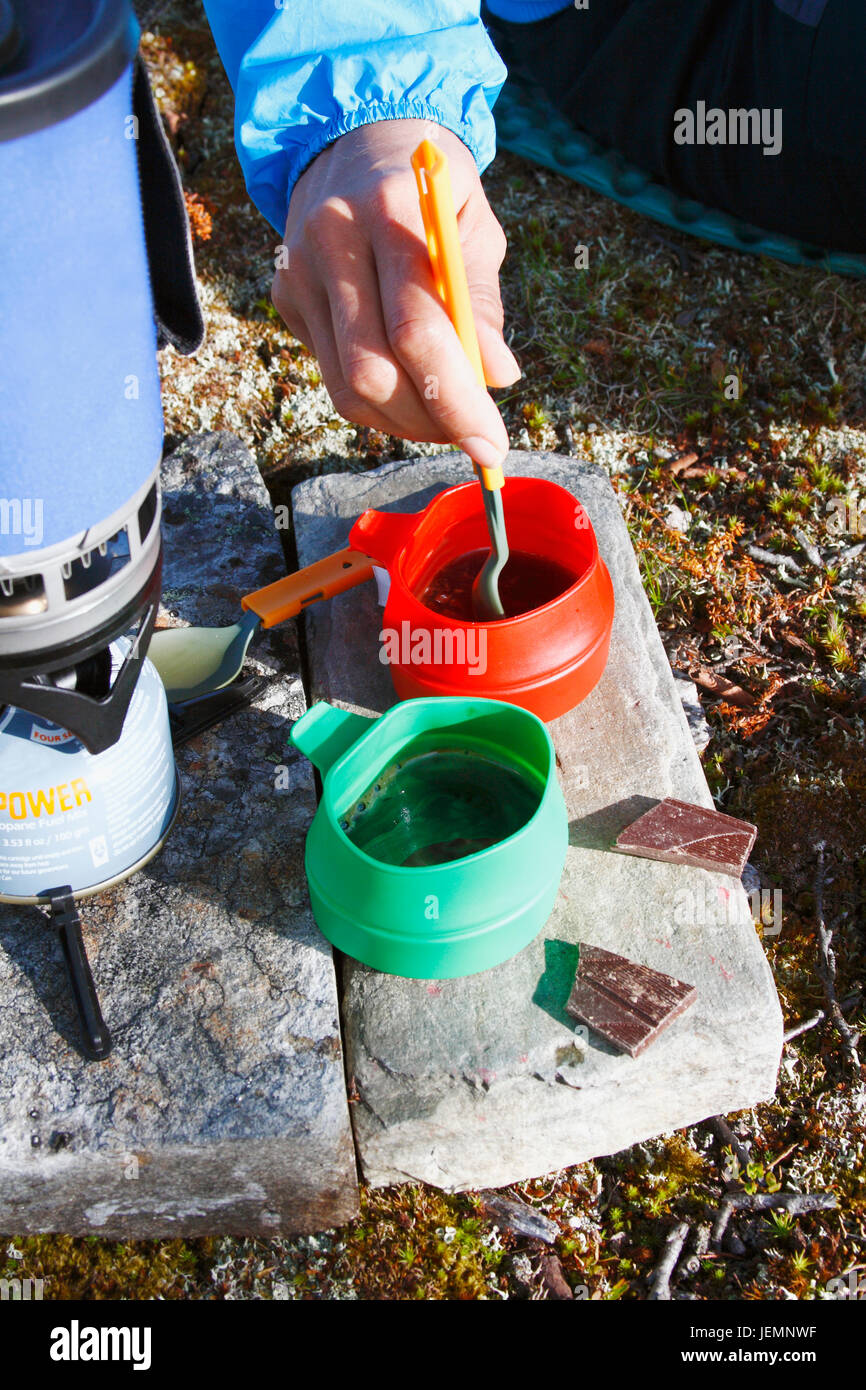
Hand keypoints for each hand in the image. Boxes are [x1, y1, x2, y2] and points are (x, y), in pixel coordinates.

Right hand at [272, 119, 518, 468]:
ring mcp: (298, 271)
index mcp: (388, 211)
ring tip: (444, 418)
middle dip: (429, 422)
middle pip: (372, 372)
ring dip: (404, 422)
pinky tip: (408, 385)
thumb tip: (498, 376)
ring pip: (346, 388)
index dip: (456, 401)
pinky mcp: (285, 296)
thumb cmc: (430, 188)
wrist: (354, 137)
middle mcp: (331, 240)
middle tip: (472, 436)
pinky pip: (331, 376)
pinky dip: (378, 401)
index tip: (491, 445)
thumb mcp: (473, 224)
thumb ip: (480, 301)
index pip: (417, 331)